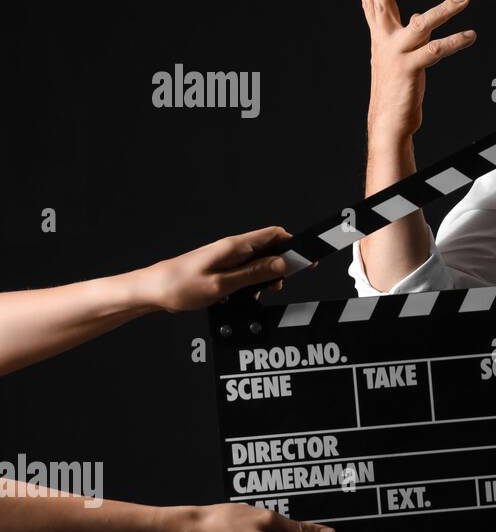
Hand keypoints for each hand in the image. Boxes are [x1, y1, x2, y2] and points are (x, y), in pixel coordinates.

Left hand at [135, 225, 295, 312]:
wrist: (151, 290)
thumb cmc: (179, 286)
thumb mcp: (222, 284)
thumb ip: (255, 274)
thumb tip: (283, 264)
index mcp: (235, 246)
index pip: (275, 235)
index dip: (296, 245)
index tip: (307, 260)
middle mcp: (232, 248)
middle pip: (271, 249)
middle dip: (282, 266)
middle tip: (279, 285)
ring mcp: (227, 257)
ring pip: (260, 262)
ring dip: (266, 277)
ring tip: (259, 294)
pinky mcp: (221, 267)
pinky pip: (246, 271)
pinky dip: (252, 283)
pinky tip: (245, 296)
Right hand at [357, 0, 476, 141]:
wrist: (388, 120)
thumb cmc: (397, 88)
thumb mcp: (400, 57)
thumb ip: (406, 34)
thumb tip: (414, 17)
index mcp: (382, 37)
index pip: (372, 2)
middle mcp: (386, 42)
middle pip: (381, 4)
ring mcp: (398, 54)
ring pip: (423, 25)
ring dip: (446, 10)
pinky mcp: (411, 69)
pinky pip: (437, 51)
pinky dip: (456, 42)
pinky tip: (470, 35)